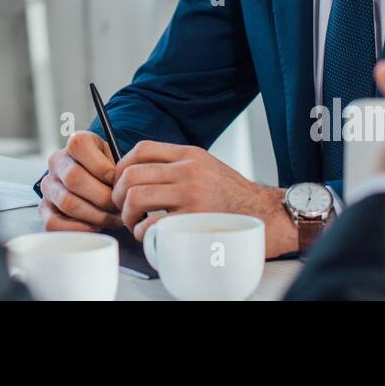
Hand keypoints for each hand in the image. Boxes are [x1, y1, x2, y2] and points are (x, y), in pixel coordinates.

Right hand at [38, 131, 123, 231]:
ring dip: (95, 215)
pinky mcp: (44, 208)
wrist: (94, 180)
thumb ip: (117, 165)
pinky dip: (78, 228)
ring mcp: (48, 185)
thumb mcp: (115, 157)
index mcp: (75, 143)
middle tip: (118, 206)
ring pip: (67, 202)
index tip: (117, 181)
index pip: (79, 147)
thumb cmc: (107, 169)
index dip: (101, 166)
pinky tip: (95, 227)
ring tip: (112, 219)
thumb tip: (121, 186)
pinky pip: (53, 223)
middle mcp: (57, 161)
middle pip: (74, 178)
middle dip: (102, 197)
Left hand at [110, 142, 297, 256]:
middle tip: (122, 208)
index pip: (142, 148)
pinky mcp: (194, 219)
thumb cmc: (234, 195)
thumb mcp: (206, 165)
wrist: (266, 214)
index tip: (120, 181)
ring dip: (126, 215)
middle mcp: (189, 170)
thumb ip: (178, 164)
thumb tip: (142, 171)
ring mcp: (191, 194)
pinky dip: (142, 234)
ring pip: (135, 197)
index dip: (122, 165)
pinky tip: (149, 236)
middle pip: (132, 174)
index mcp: (189, 154)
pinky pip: (151, 225)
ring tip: (134, 223)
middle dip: (118, 194)